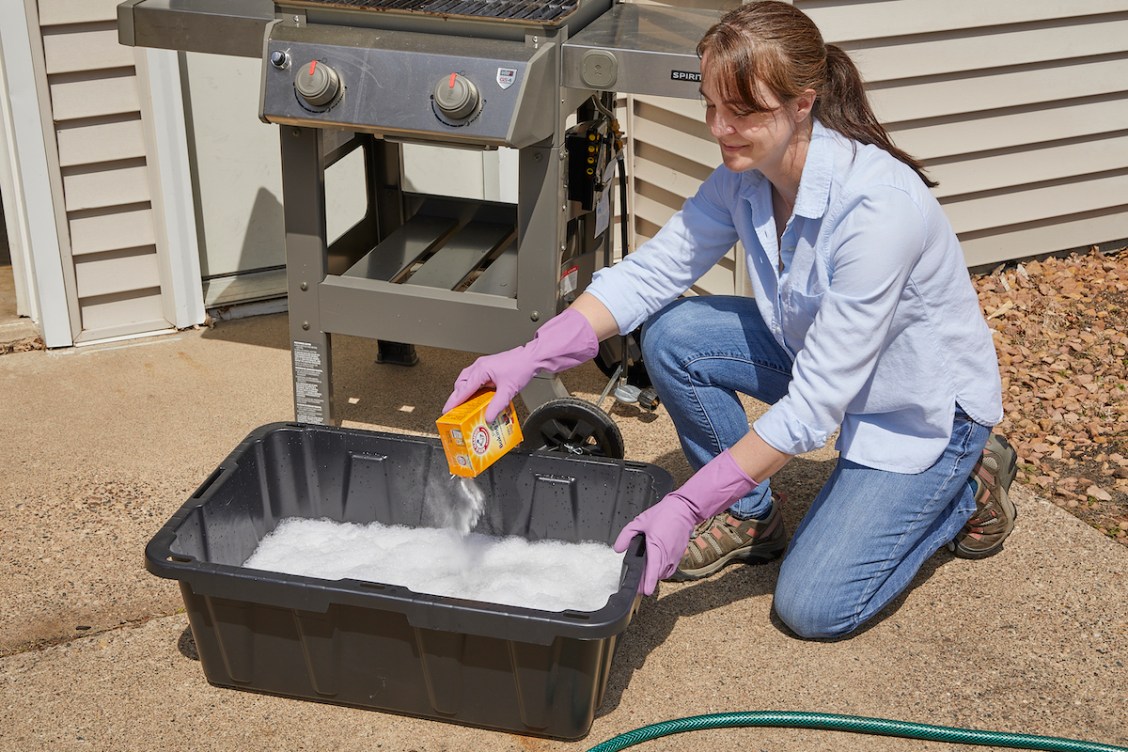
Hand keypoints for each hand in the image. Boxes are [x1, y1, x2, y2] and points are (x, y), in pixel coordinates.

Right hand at [442, 308, 598, 421]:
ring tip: (463, 405)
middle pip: (461, 384)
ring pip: (467, 381)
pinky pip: (475, 379)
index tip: (447, 410)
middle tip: (454, 410)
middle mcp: (479, 366)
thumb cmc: (520, 367)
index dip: (454, 401)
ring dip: (464, 393)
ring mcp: (483, 366)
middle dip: (457, 397)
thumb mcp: (508, 391)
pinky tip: (476, 398)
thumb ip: (497, 406)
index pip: (463, 389)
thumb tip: (488, 417)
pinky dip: (472, 389)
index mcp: (481, 370)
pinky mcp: (488, 368)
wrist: (531, 358)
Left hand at [613, 449, 757, 594]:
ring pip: (663, 573)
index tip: (643, 592)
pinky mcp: (679, 556)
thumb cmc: (664, 514)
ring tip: (644, 575)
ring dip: (654, 576)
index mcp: (657, 547)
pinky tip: (655, 567)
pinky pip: (669, 569)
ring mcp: (674, 557)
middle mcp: (667, 555)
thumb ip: (626, 535)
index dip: (647, 583)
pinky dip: (662, 571)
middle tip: (636, 584)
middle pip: (656, 575)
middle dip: (646, 581)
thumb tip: (618, 549)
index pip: (652, 570)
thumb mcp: (640, 522)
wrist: (684, 509)